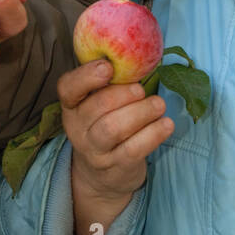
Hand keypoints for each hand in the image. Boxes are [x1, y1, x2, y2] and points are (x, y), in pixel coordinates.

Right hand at [59, 60, 173, 204]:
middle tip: (142, 90)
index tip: (108, 67)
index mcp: (72, 106)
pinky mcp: (115, 168)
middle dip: (123, 95)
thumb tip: (139, 58)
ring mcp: (94, 151)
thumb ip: (111, 84)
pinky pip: (133, 150)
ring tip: (159, 105)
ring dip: (140, 113)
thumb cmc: (105, 126)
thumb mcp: (98, 105)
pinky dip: (153, 134)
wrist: (101, 176)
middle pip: (96, 108)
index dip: (86, 76)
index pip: (67, 88)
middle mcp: (78, 128)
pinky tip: (167, 124)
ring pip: (113, 129)